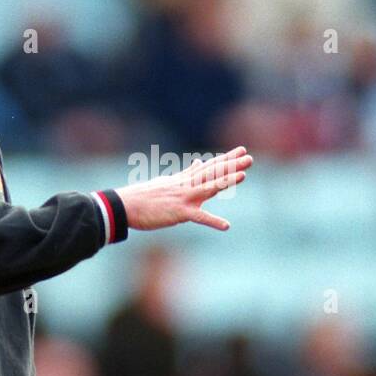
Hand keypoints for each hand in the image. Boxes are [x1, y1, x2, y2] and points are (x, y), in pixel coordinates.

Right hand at [114, 146, 252, 231]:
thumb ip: (185, 174)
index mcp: (184, 180)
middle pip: (213, 173)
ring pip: (209, 188)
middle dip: (232, 165)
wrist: (125, 205)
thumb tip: (197, 163)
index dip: (227, 158)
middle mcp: (186, 185)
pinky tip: (226, 226)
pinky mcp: (179, 213)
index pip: (210, 166)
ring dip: (226, 182)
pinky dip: (212, 221)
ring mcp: (184, 198)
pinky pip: (199, 218)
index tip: (241, 150)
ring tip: (243, 175)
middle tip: (250, 157)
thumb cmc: (144, 196)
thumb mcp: (167, 182)